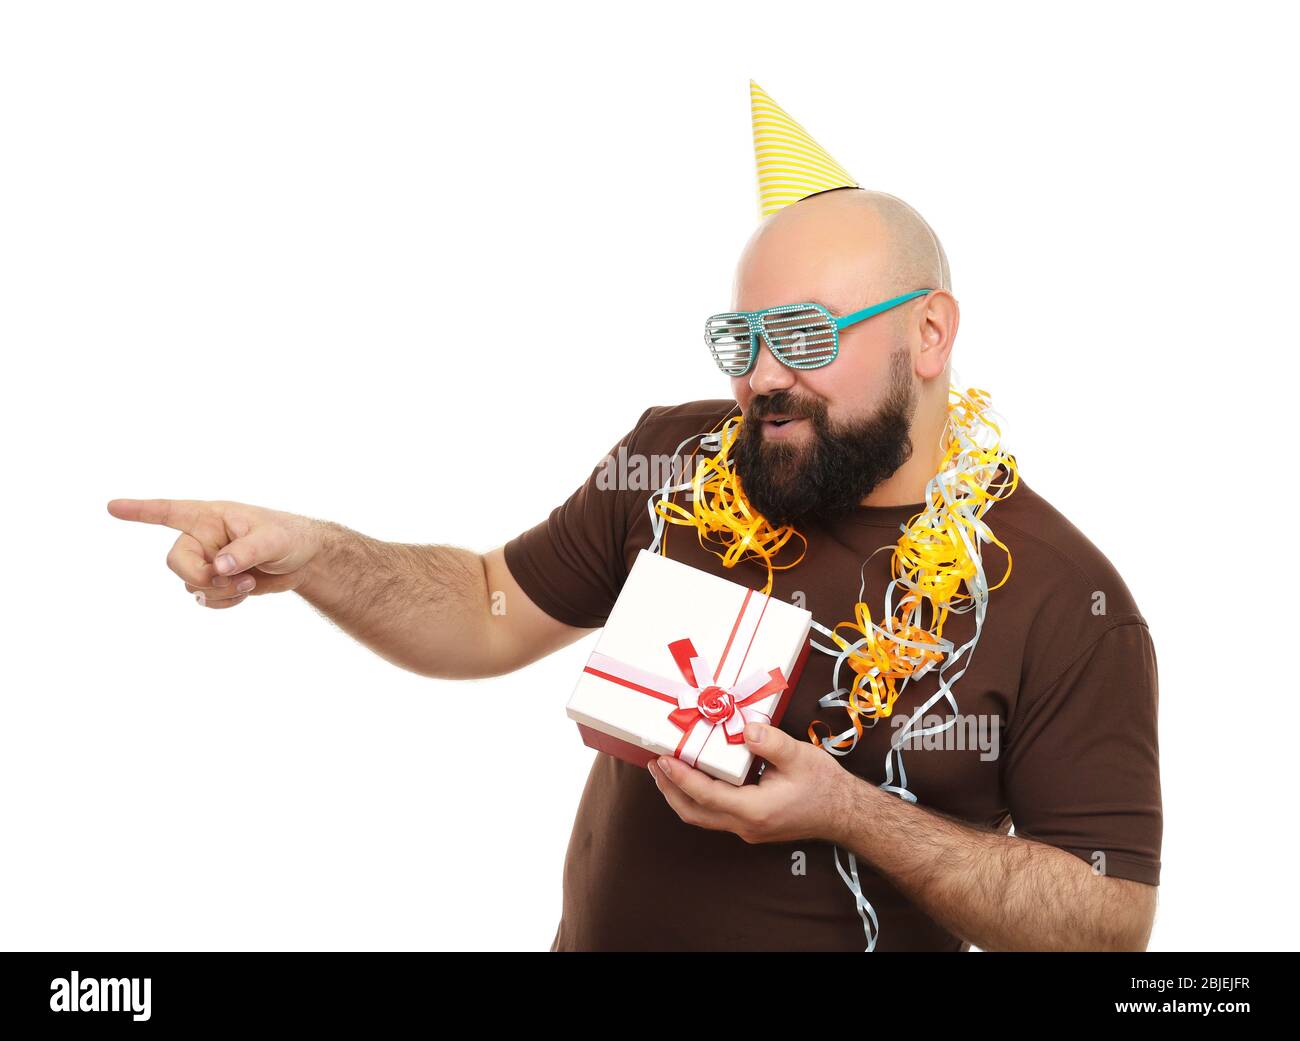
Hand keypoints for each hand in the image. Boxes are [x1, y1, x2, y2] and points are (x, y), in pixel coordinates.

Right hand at [107, 498, 324, 608]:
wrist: (304, 560)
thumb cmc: (289, 537)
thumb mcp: (273, 539)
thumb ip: (246, 550)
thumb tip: (219, 566)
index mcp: (210, 517)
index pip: (168, 511)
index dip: (139, 510)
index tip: (112, 506)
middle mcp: (202, 538)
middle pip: (176, 562)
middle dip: (200, 576)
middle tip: (230, 577)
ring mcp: (207, 561)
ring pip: (191, 586)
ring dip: (220, 591)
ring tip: (249, 581)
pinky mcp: (217, 582)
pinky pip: (205, 600)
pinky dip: (224, 602)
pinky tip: (245, 591)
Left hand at [647, 722, 856, 844]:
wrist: (845, 814)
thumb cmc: (825, 786)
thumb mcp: (800, 757)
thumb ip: (771, 743)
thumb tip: (745, 729)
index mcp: (754, 810)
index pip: (706, 795)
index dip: (680, 778)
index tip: (663, 759)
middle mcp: (745, 826)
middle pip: (694, 813)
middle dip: (669, 789)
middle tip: (655, 764)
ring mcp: (747, 830)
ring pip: (703, 817)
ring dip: (681, 795)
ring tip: (666, 770)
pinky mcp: (751, 826)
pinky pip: (716, 814)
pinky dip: (699, 796)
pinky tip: (697, 776)